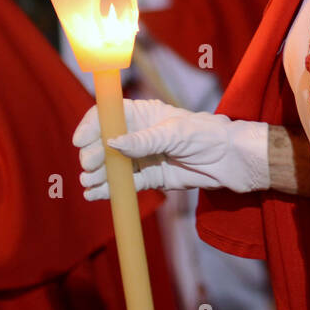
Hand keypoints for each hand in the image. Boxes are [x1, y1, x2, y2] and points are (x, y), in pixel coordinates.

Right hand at [73, 99, 268, 198]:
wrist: (230, 160)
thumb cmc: (207, 135)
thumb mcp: (175, 132)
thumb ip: (144, 139)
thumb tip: (113, 143)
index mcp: (143, 114)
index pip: (108, 115)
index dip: (91, 126)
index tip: (80, 140)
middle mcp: (138, 135)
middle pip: (105, 142)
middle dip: (92, 154)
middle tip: (89, 166)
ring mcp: (143, 157)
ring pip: (112, 166)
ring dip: (97, 174)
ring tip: (89, 183)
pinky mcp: (150, 178)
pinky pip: (125, 184)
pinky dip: (108, 190)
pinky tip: (95, 194)